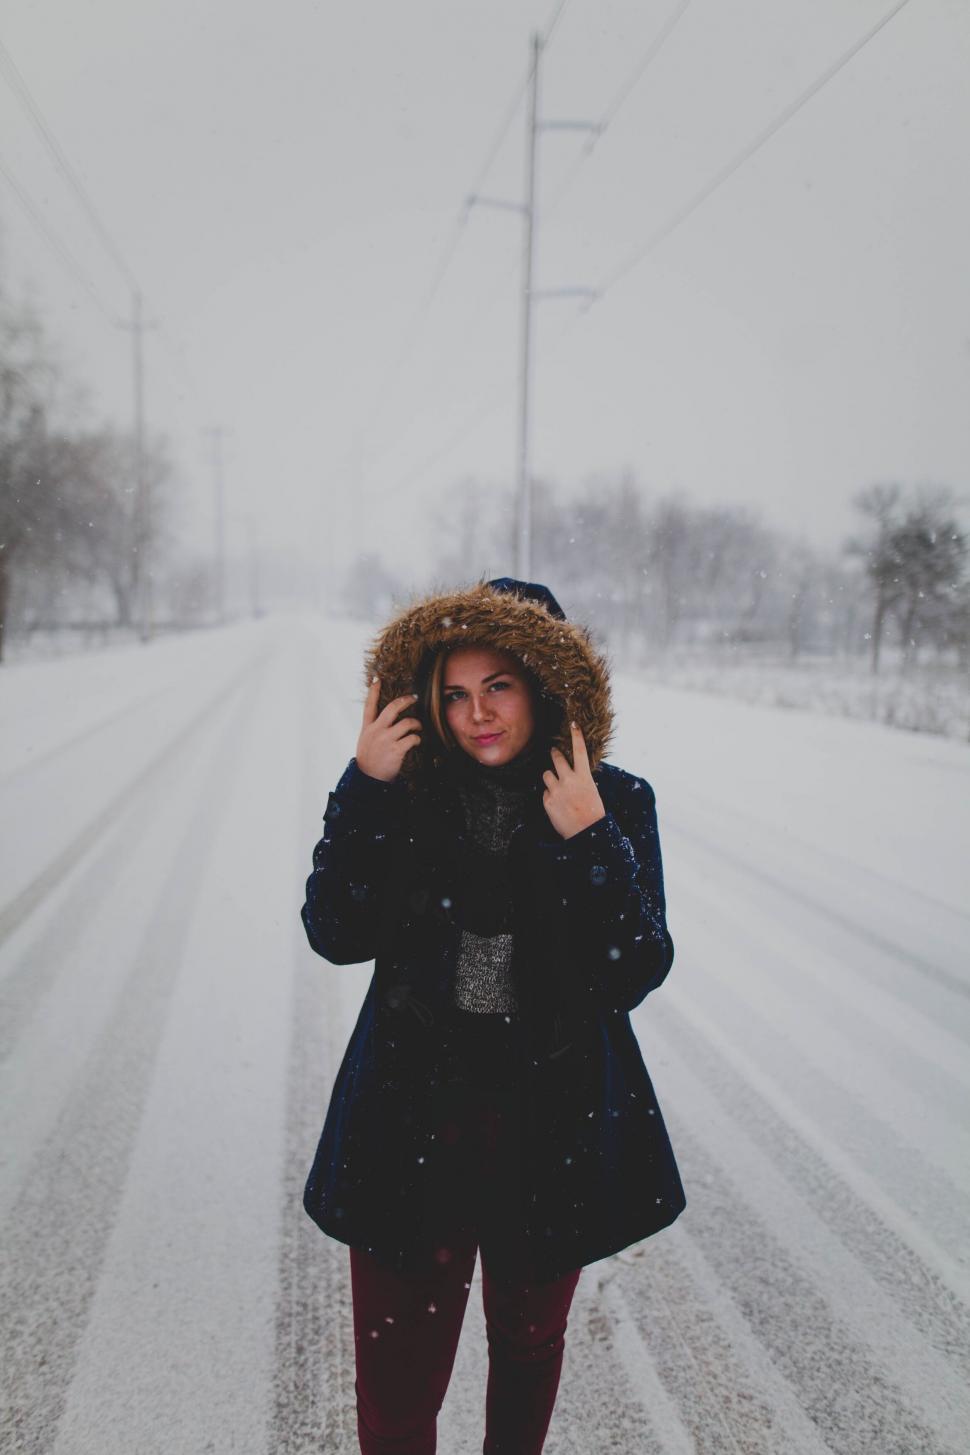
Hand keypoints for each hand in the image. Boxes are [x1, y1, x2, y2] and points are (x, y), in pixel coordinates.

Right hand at [356, 677, 421, 781]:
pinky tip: (416, 741)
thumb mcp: (365, 741)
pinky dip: (417, 739)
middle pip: (392, 708)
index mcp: (368, 728)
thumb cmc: (369, 760)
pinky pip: (412, 738)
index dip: (373, 691)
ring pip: (407, 722)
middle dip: (406, 700)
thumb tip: (384, 720)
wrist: (368, 779)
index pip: (369, 705)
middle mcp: (376, 730)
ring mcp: (386, 739)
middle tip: (414, 697)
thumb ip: (373, 729)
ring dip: (416, 724)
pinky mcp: (396, 749)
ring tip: (418, 727)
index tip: (377, 679)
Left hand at [541, 721, 606, 838]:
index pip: (580, 751)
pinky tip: (558, 805)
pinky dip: (550, 796)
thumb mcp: (591, 790)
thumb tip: (573, 771)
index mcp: (584, 776)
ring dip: (550, 777)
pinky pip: (545, 792)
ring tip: (557, 787)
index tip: (573, 724)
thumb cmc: (592, 812)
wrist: (587, 833)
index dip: (576, 736)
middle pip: (556, 758)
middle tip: (554, 752)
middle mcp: (569, 780)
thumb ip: (581, 779)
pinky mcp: (548, 800)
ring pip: (546, 774)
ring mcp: (557, 790)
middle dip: (554, 754)